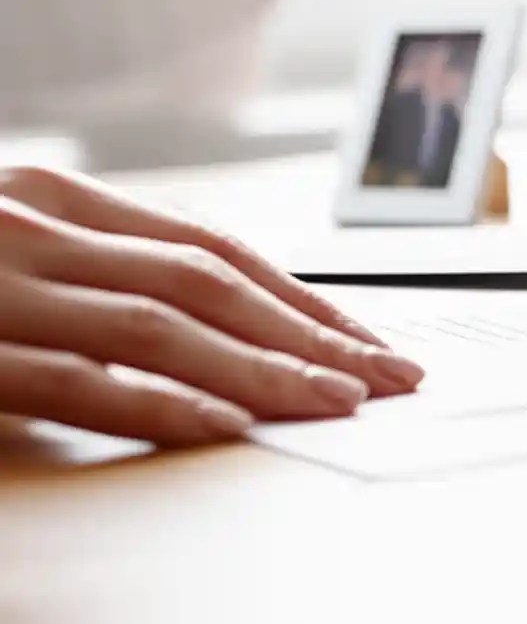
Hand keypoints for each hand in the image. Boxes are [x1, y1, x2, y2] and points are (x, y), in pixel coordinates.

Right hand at [0, 166, 423, 445]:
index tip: (371, 342)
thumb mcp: (17, 253)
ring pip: (160, 325)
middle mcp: (35, 227)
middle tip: (391, 376)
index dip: (303, 299)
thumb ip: (103, 272)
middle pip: (209, 282)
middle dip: (312, 334)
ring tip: (340, 401)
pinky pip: (75, 381)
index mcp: (59, 201)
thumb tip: (225, 324)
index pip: (213, 249)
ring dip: (262, 366)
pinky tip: (229, 423)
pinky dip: (159, 401)